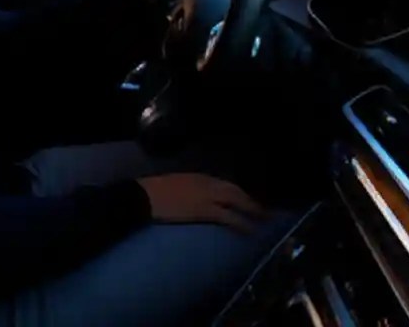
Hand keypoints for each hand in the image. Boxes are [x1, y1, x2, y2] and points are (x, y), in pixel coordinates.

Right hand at [137, 172, 267, 232]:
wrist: (144, 196)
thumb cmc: (153, 192)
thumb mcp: (174, 185)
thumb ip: (187, 189)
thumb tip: (193, 198)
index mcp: (198, 177)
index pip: (224, 184)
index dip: (238, 193)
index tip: (246, 200)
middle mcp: (207, 183)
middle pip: (235, 190)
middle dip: (250, 200)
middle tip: (263, 211)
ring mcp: (207, 196)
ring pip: (237, 201)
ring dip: (252, 210)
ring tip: (264, 221)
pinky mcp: (205, 210)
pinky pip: (230, 217)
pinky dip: (242, 224)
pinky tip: (250, 231)